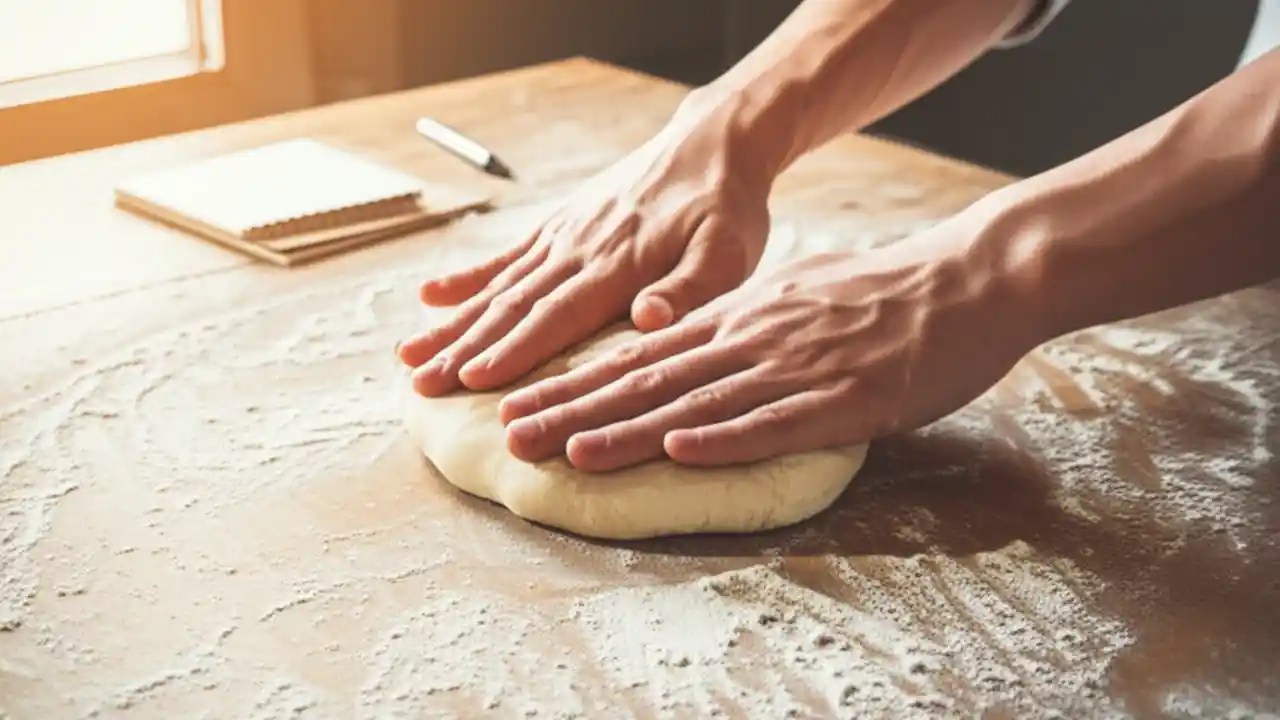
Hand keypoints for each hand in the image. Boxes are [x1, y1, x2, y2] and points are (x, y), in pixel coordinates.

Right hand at [398, 97, 774, 395]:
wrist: (710, 144)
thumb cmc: (726, 208)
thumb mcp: (728, 252)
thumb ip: (690, 288)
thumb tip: (648, 320)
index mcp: (618, 267)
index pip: (557, 316)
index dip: (514, 350)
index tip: (470, 380)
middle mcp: (578, 251)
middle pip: (513, 307)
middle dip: (464, 348)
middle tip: (421, 384)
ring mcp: (562, 237)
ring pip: (499, 287)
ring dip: (453, 322)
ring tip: (408, 354)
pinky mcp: (558, 226)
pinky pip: (506, 256)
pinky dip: (467, 277)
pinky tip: (429, 295)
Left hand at [497, 222, 1041, 470]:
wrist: (967, 278)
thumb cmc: (883, 291)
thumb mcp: (796, 293)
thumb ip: (743, 322)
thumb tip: (696, 341)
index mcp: (737, 316)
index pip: (639, 355)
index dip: (575, 382)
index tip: (521, 403)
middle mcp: (750, 338)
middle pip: (647, 379)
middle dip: (574, 409)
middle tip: (513, 437)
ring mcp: (794, 368)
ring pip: (696, 403)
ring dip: (628, 430)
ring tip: (568, 451)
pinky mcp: (842, 399)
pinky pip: (774, 422)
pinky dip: (722, 437)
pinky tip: (678, 450)